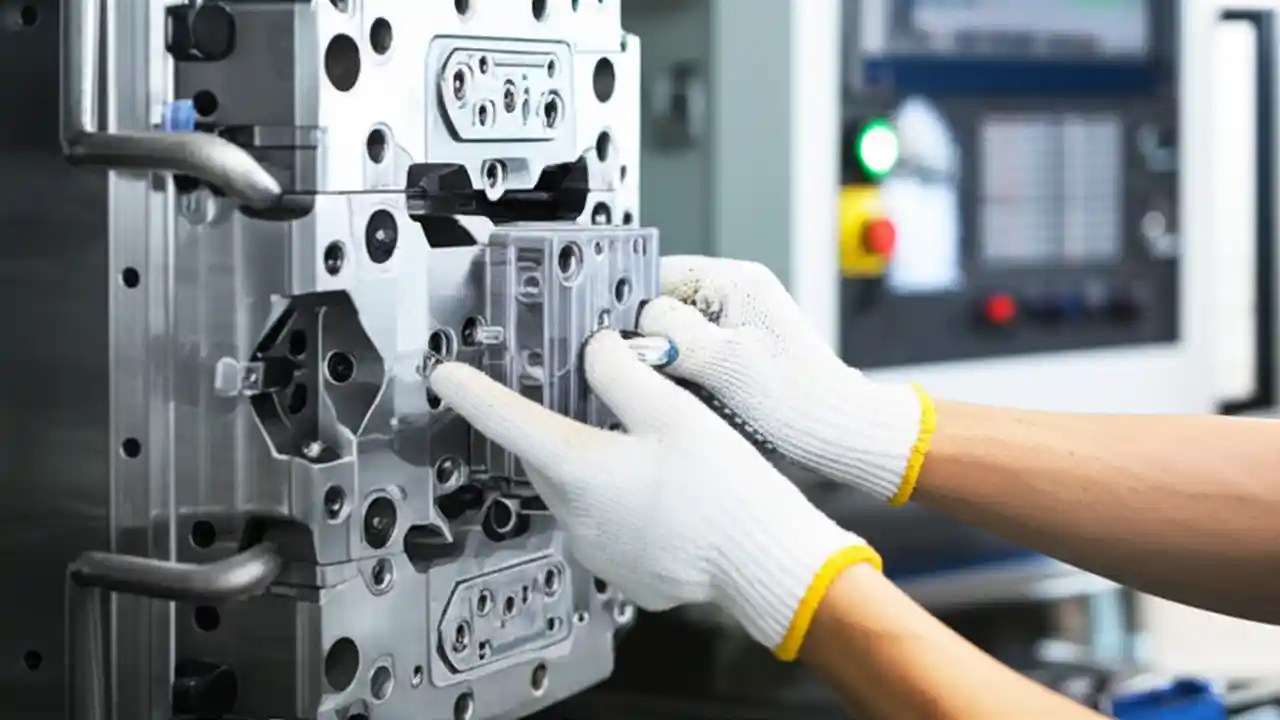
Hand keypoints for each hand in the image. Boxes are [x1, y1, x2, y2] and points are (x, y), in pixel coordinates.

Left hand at [430, 330, 879, 659]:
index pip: (509, 421)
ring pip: (576, 490)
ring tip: (657, 457)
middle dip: (563, 427)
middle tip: (605, 404)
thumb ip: (622, 374)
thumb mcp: (674, 412)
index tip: (443, 375)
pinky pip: (604, 524)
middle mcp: (575, 515)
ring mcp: (594, 550)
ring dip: (598, 467)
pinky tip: (666, 495)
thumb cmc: (726, 490)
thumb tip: (596, 353)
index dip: (472, 393)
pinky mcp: (619, 569)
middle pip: (547, 455)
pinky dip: (622, 503)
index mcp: (580, 469)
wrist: (764, 563)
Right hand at [639, 256, 935, 503]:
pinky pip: (688, 356)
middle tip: (643, 368)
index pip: (655, 273)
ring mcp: (734, 325)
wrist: (836, 433)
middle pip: (660, 305)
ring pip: (671, 334)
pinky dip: (679, 376)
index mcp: (735, 281)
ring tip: (671, 385)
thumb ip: (675, 334)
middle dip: (645, 336)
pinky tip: (685, 396)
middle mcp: (734, 295)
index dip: (630, 305)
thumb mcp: (727, 362)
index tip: (615, 337)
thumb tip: (636, 324)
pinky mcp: (734, 354)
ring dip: (663, 360)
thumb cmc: (799, 398)